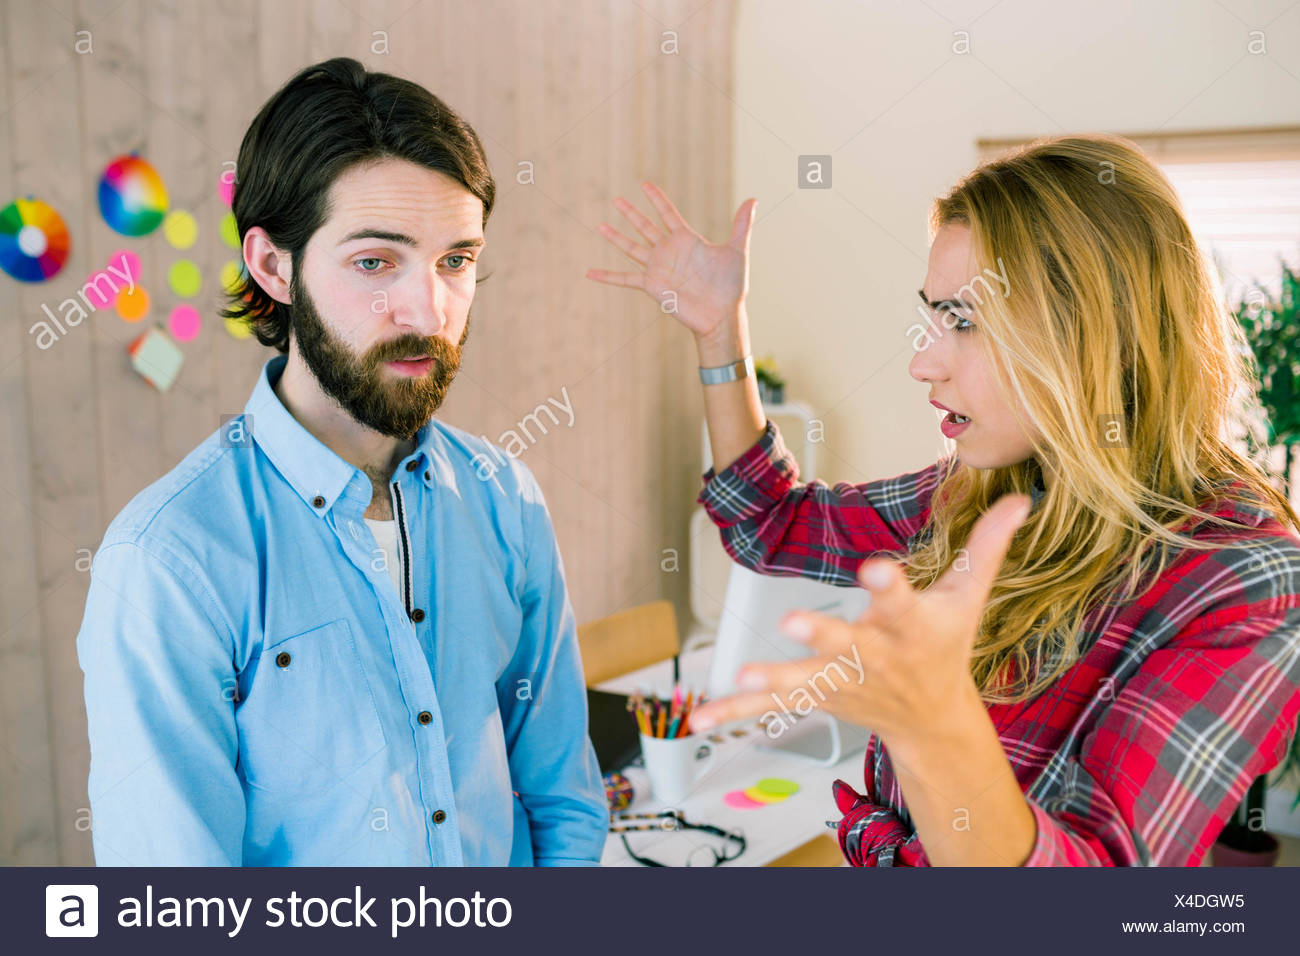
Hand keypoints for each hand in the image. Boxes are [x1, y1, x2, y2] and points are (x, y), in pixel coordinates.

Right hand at [585, 182, 756, 341]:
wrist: (721, 314)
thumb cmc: (731, 286)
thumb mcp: (737, 250)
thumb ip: (741, 225)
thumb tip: (753, 199)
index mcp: (686, 240)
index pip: (667, 214)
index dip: (657, 199)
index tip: (645, 184)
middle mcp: (669, 251)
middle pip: (645, 227)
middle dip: (631, 213)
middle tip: (616, 200)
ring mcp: (658, 268)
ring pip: (631, 248)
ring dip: (616, 237)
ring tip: (600, 225)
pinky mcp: (651, 285)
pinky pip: (624, 279)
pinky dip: (607, 276)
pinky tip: (590, 273)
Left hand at [689, 494, 1033, 745]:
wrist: (933, 721)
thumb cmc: (946, 647)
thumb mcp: (969, 597)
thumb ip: (986, 546)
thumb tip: (1020, 498)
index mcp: (910, 627)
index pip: (900, 601)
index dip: (887, 585)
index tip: (874, 568)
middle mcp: (875, 658)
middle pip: (847, 645)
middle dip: (822, 635)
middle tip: (792, 623)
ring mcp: (843, 683)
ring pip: (806, 681)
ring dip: (774, 681)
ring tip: (742, 676)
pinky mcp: (817, 699)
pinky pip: (771, 709)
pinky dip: (735, 713)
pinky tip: (699, 717)